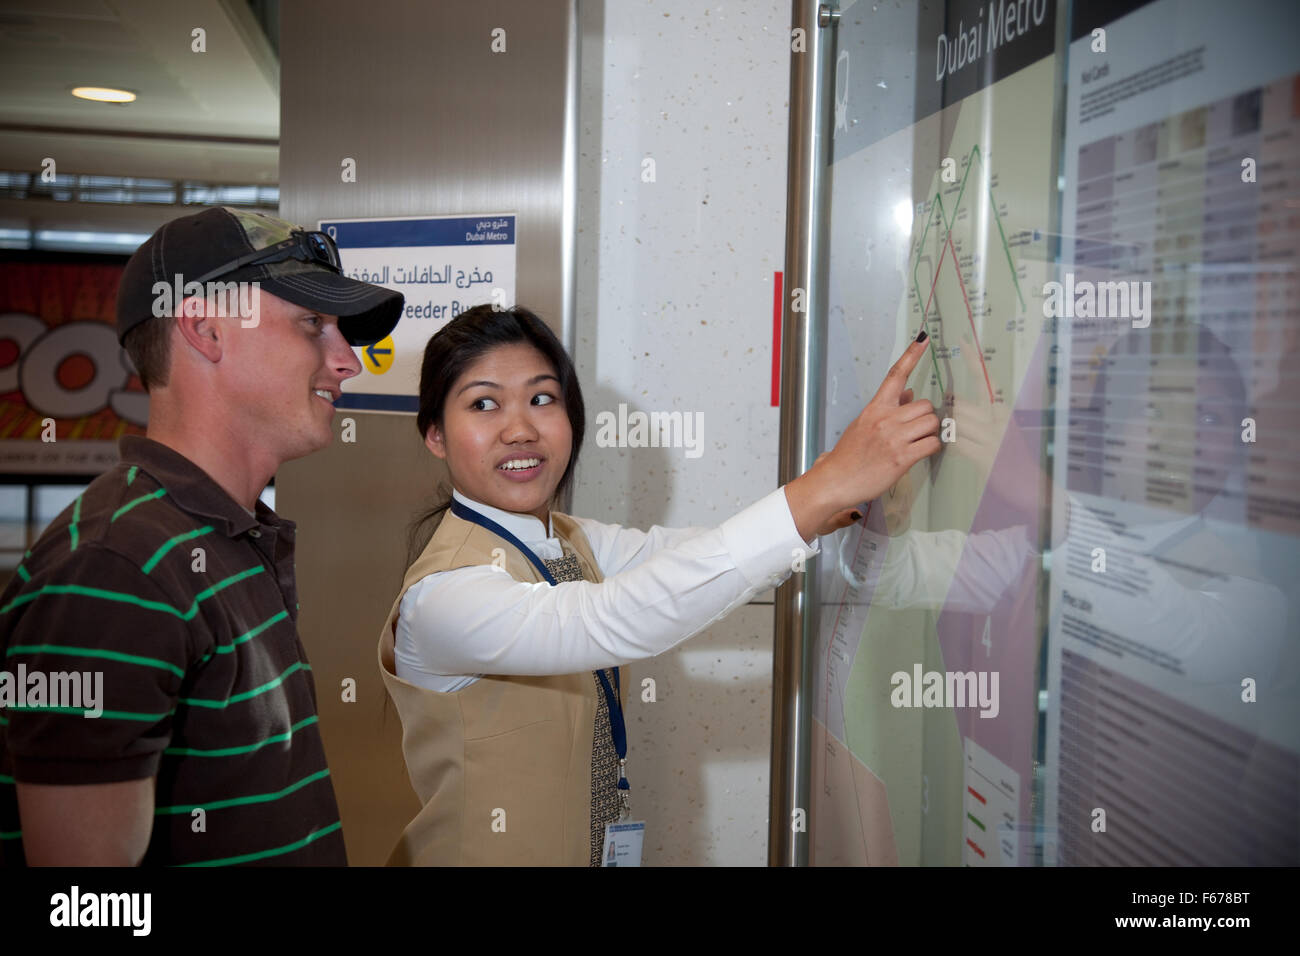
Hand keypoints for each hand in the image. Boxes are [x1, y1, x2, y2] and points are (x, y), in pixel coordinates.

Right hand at [785, 334, 940, 542]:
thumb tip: (909, 393)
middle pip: (925, 405)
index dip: (911, 355)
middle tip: (917, 429)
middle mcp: (885, 419)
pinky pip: (932, 444)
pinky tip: (921, 452)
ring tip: (917, 442)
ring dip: (930, 433)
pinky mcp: (901, 458)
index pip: (895, 375)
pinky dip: (932, 448)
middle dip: (926, 417)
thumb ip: (888, 408)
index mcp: (875, 409)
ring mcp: (894, 438)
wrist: (835, 481)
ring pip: (931, 423)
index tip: (923, 338)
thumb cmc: (848, 456)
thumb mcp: (864, 425)